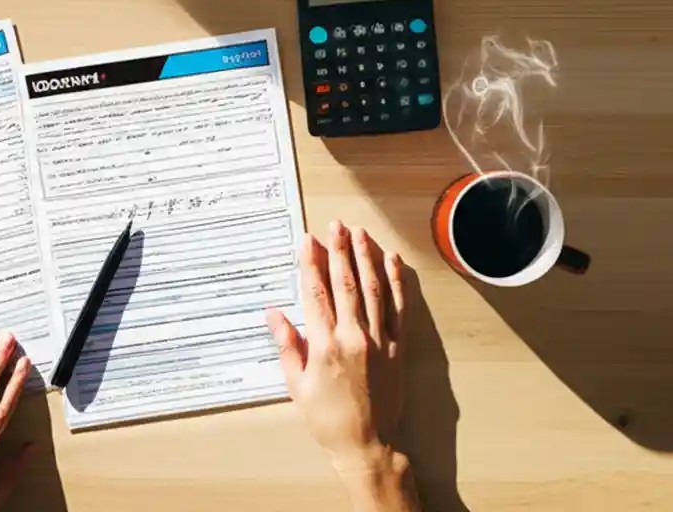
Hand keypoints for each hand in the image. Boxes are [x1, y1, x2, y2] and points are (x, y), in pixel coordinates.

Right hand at [267, 221, 418, 510]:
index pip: (316, 294)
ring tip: (361, 234)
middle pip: (346, 284)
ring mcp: (379, 341)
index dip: (311, 264)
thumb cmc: (327, 420)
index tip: (308, 241)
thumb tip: (274, 313)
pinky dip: (396, 282)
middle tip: (336, 226)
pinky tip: (392, 262)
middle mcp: (354, 337)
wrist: (368, 445)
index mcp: (324, 345)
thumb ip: (287, 346)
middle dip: (340, 251)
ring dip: (366, 258)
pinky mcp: (398, 348)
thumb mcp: (296, 386)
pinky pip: (398, 308)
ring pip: (372, 290)